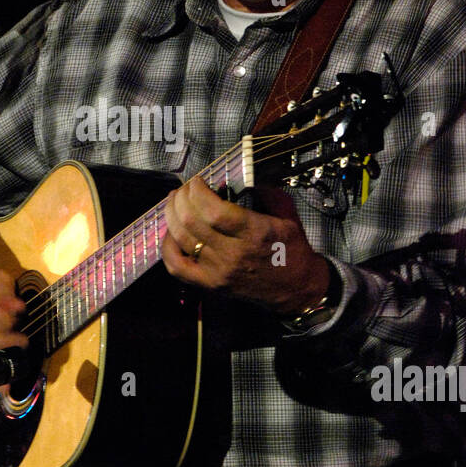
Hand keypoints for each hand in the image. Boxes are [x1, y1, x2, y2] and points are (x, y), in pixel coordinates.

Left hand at [161, 178, 329, 313]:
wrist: (297, 288)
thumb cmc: (292, 250)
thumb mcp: (287, 214)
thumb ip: (266, 192)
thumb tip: (241, 178)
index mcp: (254, 233)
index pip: (213, 209)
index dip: (198, 190)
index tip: (198, 180)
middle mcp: (233, 253)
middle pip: (191, 221)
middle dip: (182, 198)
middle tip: (185, 188)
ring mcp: (219, 271)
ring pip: (181, 239)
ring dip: (172, 215)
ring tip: (174, 202)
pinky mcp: (211, 285)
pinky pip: (177, 266)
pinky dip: (168, 247)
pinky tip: (171, 232)